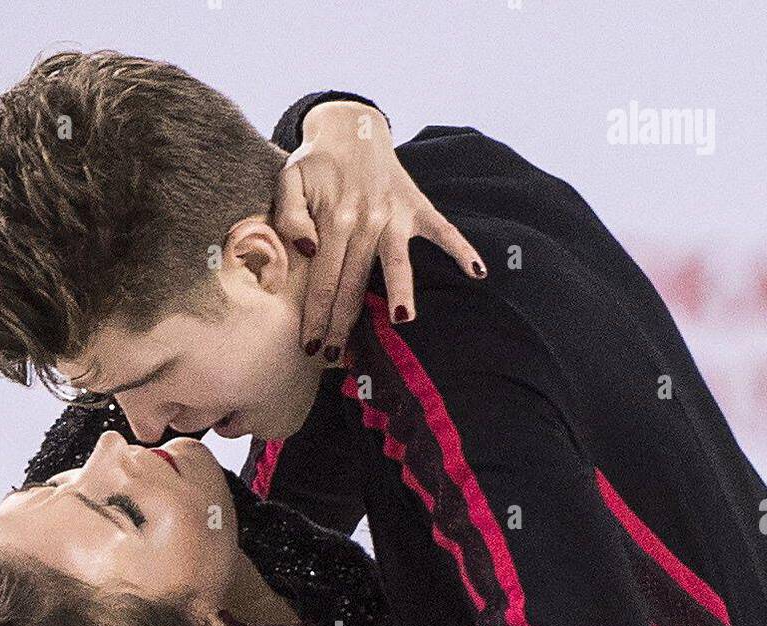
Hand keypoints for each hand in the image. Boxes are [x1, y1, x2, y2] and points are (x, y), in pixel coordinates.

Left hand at [272, 100, 486, 362]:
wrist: (351, 127)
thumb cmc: (315, 165)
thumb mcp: (289, 180)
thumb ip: (290, 214)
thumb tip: (307, 248)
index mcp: (334, 218)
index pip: (323, 279)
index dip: (316, 315)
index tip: (311, 347)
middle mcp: (367, 220)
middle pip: (355, 282)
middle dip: (345, 323)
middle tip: (337, 358)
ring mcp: (396, 215)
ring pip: (397, 262)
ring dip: (400, 289)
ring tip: (401, 318)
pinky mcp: (419, 208)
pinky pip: (444, 231)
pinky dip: (461, 249)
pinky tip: (477, 273)